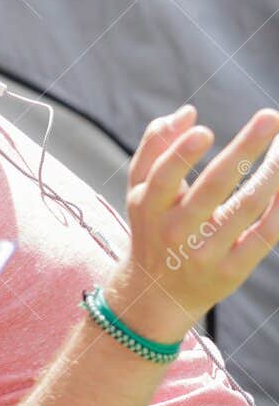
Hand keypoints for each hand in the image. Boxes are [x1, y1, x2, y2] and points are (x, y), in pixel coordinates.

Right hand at [111, 104, 278, 341]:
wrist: (157, 292)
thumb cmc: (153, 227)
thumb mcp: (140, 190)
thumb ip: (155, 147)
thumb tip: (188, 113)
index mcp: (148, 206)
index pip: (163, 177)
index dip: (182, 154)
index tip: (205, 130)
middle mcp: (175, 230)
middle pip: (212, 187)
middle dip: (244, 150)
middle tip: (270, 117)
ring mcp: (205, 252)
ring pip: (246, 208)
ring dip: (273, 173)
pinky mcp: (233, 269)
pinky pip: (265, 234)